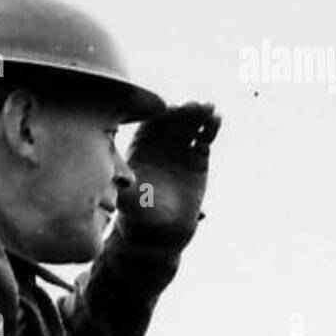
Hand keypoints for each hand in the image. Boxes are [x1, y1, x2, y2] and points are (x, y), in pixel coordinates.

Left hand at [117, 102, 220, 245]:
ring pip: (190, 126)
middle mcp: (161, 143)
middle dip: (183, 113)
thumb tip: (119, 181)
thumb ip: (125, 187)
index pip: (151, 125)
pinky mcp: (198, 156)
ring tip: (209, 109)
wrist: (162, 228)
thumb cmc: (140, 214)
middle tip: (194, 107)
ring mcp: (180, 148)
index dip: (160, 117)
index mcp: (141, 146)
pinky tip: (216, 120)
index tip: (169, 110)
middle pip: (173, 121)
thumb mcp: (129, 200)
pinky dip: (211, 128)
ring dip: (199, 115)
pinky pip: (205, 138)